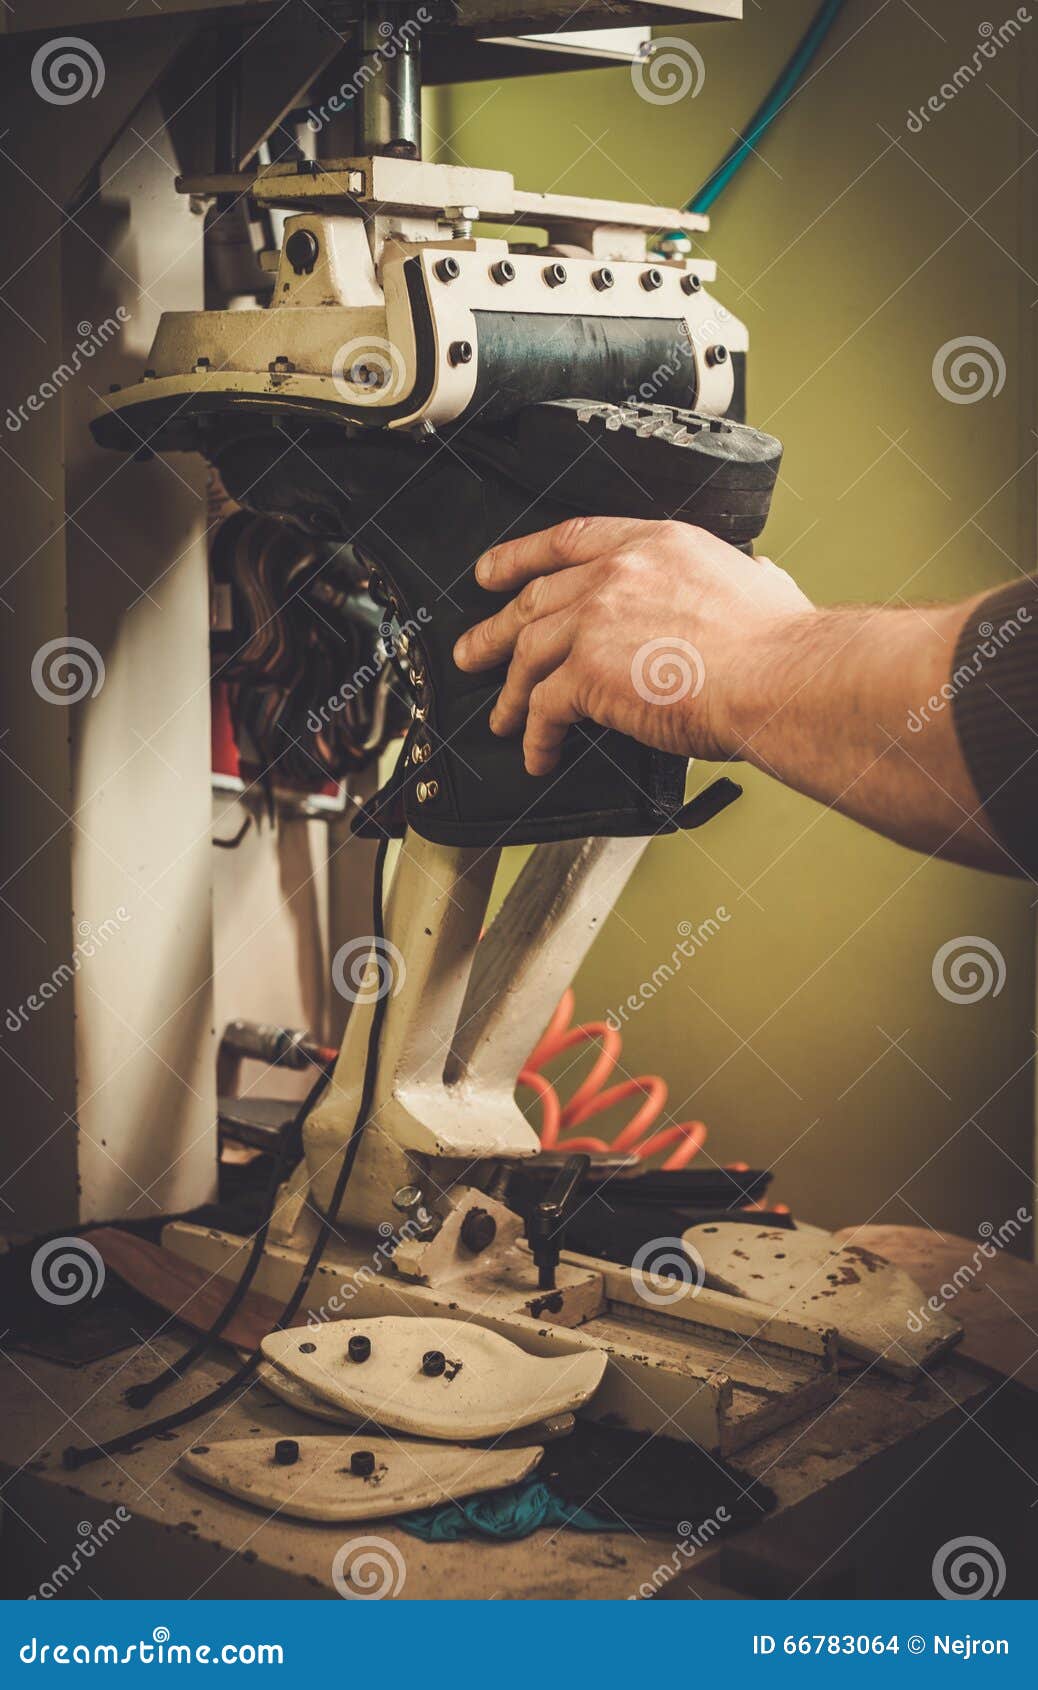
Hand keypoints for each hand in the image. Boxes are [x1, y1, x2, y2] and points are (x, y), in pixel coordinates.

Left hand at [453, 516, 812, 774]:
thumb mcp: (761, 583)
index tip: (493, 573)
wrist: (777, 676)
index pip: (568, 540)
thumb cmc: (779, 644)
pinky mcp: (587, 671)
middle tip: (475, 649)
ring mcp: (595, 619)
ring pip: (529, 653)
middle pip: (535, 599)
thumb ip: (746, 577)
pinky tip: (538, 754)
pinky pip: (544, 707)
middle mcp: (617, 573)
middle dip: (496, 629)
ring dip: (510, 691)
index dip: (520, 558)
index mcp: (655, 545)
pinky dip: (536, 736)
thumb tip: (760, 579)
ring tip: (502, 717)